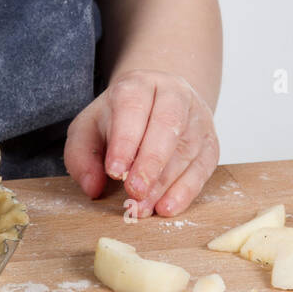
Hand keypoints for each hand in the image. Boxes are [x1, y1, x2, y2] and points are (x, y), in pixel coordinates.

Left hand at [63, 69, 218, 217]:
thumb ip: (81, 155)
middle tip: (133, 193)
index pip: (133, 107)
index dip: (124, 141)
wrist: (157, 104)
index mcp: (138, 84)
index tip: (114, 171)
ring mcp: (197, 117)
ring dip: (164, 183)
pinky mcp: (211, 142)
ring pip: (186, 149)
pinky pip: (203, 167)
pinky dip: (186, 191)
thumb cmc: (118, 119)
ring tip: (143, 207)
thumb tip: (91, 187)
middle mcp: (173, 94)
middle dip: (149, 162)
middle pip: (167, 124)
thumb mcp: (89, 129)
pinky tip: (167, 207)